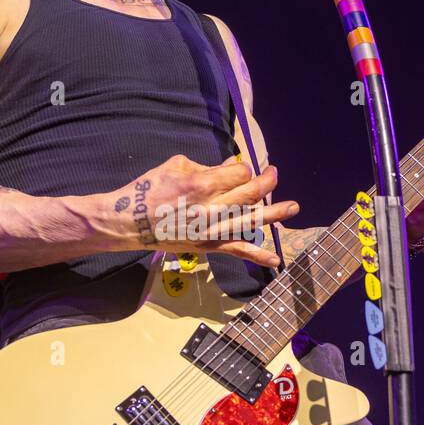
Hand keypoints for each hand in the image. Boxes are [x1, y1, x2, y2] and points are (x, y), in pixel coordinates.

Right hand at [107, 153, 298, 266]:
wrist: (129, 222)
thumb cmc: (149, 189)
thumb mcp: (176, 166)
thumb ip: (206, 166)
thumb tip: (230, 165)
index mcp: (202, 184)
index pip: (239, 173)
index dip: (244, 168)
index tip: (239, 169)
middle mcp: (211, 208)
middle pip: (251, 193)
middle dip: (266, 181)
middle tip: (273, 174)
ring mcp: (211, 230)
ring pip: (252, 220)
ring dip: (275, 213)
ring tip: (293, 206)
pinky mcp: (208, 246)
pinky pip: (237, 251)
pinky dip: (258, 256)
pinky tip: (276, 260)